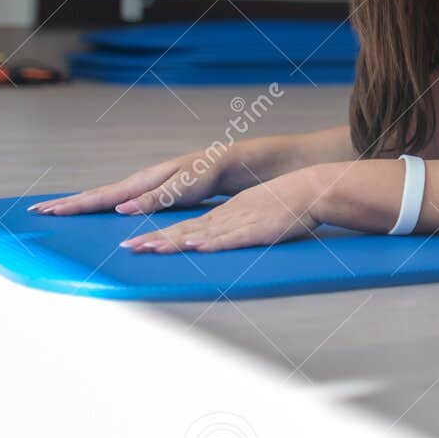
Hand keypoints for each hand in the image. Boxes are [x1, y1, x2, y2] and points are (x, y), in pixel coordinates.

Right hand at [28, 149, 233, 216]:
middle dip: (66, 204)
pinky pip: (116, 198)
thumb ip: (156, 198)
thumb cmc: (207, 174)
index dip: (75, 205)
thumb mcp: (185, 187)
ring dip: (79, 203)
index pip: (102, 196)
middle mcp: (138, 183)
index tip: (48, 211)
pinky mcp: (149, 192)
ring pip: (104, 196)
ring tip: (55, 210)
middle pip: (96, 195)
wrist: (225, 164)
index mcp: (142, 182)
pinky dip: (98, 203)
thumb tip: (121, 209)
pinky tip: (93, 209)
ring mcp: (142, 186)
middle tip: (36, 212)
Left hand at [118, 171, 321, 253]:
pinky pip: (231, 237)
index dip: (158, 235)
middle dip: (154, 239)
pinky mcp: (257, 229)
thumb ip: (233, 228)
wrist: (310, 189)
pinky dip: (213, 242)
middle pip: (184, 230)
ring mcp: (240, 223)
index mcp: (223, 216)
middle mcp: (225, 219)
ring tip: (149, 247)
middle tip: (128, 248)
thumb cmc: (285, 204)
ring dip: (175, 240)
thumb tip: (212, 240)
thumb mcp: (252, 215)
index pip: (184, 227)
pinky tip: (196, 245)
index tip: (134, 244)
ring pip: (201, 233)